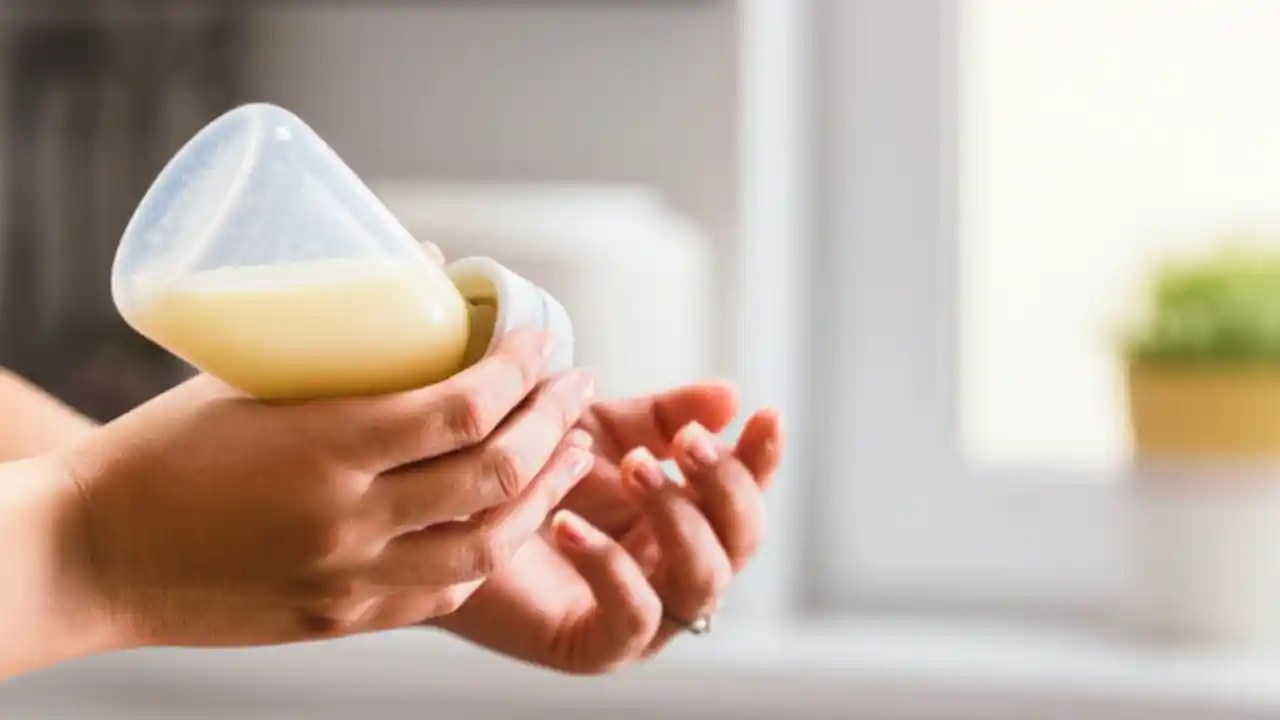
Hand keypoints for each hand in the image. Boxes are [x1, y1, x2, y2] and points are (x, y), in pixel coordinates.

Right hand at [46, 331, 596, 651]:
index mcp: (325, 447)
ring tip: (574, 450)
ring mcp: (351, 578)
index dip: (519, 369)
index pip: (463, 407)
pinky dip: (490, 549)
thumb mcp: (243, 377)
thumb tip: (425, 268)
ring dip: (545, 491)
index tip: (543, 338)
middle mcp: (351, 519)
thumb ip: (339, 331)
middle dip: (553, 422)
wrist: (88, 556)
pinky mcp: (342, 618)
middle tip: (577, 384)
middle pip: (494, 472)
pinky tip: (514, 518)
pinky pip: (445, 589)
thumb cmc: (155, 450)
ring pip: (488, 542)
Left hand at [431, 383, 782, 673]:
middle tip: (682, 442)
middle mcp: (672, 568)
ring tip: (633, 468)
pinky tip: (568, 523)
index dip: (762, 460)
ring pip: (702, 583)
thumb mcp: (596, 426)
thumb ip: (662, 414)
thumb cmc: (521, 469)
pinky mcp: (593, 647)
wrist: (436, 512)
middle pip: (741, 543)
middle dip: (722, 486)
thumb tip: (730, 394)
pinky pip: (631, 620)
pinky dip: (610, 569)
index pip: (745, 495)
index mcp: (683, 517)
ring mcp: (641, 614)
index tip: (765, 414)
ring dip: (678, 519)